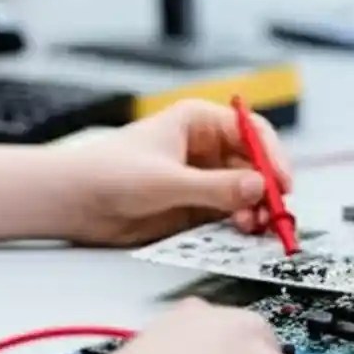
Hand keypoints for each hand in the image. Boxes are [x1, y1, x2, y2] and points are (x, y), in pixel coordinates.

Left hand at [57, 100, 293, 245]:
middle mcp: (206, 148)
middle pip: (254, 165)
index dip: (272, 156)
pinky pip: (228, 212)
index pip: (252, 132)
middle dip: (266, 188)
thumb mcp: (166, 180)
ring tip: (251, 225)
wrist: (72, 202)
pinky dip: (239, 222)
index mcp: (199, 122)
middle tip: (274, 212)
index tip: (281, 181)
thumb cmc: (107, 172)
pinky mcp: (195, 205)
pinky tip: (240, 231)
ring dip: (254, 208)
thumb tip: (258, 188)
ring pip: (245, 192)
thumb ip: (214, 187)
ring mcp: (202, 178)